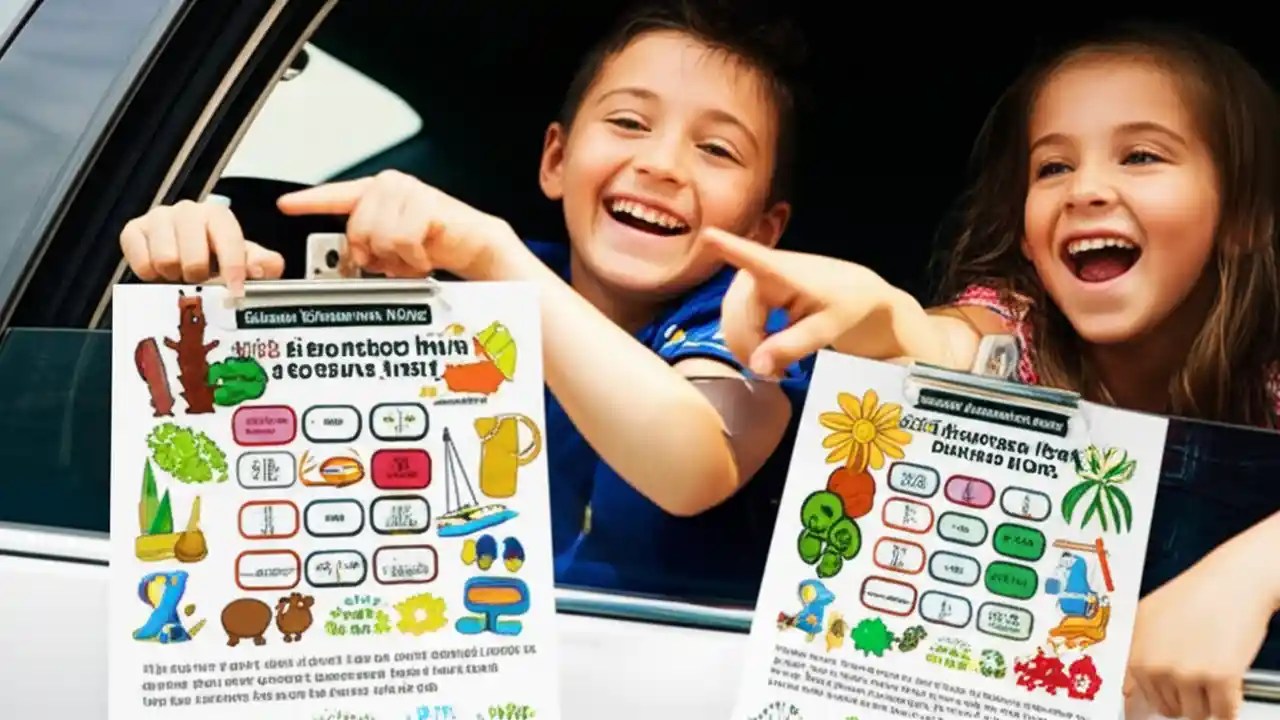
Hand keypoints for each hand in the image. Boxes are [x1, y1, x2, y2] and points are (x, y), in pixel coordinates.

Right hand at [119, 200, 284, 294]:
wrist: (185, 253)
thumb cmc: (217, 257)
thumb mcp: (247, 261)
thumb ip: (264, 264)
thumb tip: (260, 268)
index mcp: (217, 215)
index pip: (228, 241)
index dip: (233, 270)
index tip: (235, 292)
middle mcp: (187, 211)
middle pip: (193, 259)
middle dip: (199, 278)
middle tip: (200, 280)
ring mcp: (158, 218)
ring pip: (165, 261)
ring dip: (175, 276)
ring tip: (181, 274)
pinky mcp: (132, 230)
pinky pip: (141, 264)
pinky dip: (152, 276)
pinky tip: (162, 271)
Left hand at [276, 170, 521, 280]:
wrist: (474, 243)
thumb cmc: (435, 244)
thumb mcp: (393, 250)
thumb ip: (367, 248)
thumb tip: (352, 259)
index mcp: (377, 195)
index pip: (336, 196)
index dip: (308, 201)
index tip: (286, 204)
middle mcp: (389, 186)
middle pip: (356, 228)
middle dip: (375, 253)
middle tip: (397, 259)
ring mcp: (408, 190)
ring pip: (378, 236)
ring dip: (398, 257)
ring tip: (414, 257)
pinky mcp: (426, 202)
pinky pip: (402, 239)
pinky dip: (414, 258)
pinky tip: (425, 256)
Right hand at [701, 227, 943, 376]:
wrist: (854, 295)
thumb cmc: (846, 303)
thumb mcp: (827, 329)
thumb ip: (792, 346)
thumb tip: (756, 367)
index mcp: (782, 271)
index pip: (751, 256)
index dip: (727, 247)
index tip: (708, 235)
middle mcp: (759, 271)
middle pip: (734, 313)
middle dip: (746, 346)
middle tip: (771, 374)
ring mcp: (751, 283)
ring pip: (730, 321)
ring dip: (744, 348)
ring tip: (772, 369)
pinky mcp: (749, 295)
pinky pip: (734, 323)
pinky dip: (746, 344)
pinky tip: (765, 357)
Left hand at [1124, 542, 1272, 719]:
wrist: (1233, 581)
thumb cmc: (1194, 594)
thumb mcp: (1146, 616)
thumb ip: (1135, 651)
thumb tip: (1126, 688)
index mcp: (1135, 653)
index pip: (1133, 696)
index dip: (1149, 700)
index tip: (1153, 703)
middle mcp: (1155, 665)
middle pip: (1168, 707)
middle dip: (1183, 696)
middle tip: (1196, 670)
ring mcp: (1186, 673)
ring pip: (1196, 713)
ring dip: (1207, 700)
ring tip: (1211, 668)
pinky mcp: (1220, 679)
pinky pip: (1224, 713)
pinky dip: (1229, 706)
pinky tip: (1229, 687)